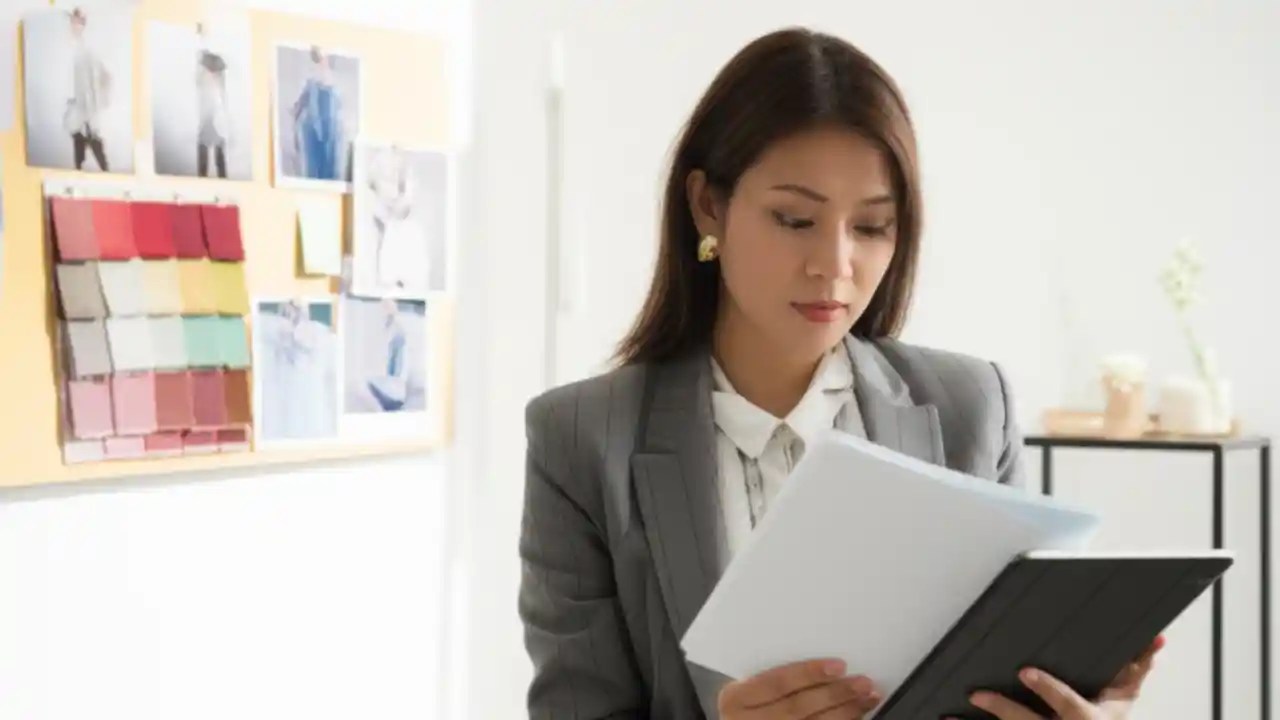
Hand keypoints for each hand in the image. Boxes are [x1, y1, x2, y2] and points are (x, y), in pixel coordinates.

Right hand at [718, 658, 882, 718]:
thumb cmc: (744, 701)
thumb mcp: (745, 684)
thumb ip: (769, 669)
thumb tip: (815, 643)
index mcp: (735, 699)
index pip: (776, 683)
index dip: (808, 673)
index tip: (838, 664)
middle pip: (798, 707)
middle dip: (835, 693)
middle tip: (862, 680)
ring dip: (846, 711)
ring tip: (867, 695)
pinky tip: (858, 712)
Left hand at [956, 635, 1164, 719]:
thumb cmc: (1108, 718)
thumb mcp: (1126, 695)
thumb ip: (1139, 664)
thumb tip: (1157, 637)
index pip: (1069, 707)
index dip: (1048, 690)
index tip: (1025, 671)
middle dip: (1004, 710)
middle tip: (978, 693)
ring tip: (948, 716)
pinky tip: (946, 719)